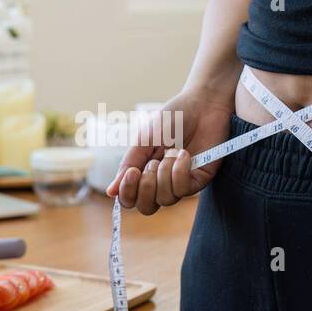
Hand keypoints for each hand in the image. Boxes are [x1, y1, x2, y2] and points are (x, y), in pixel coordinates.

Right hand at [105, 88, 232, 214]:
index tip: (132, 173)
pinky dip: (180, 171)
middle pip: (147, 207)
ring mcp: (182, 181)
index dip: (128, 193)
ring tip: (171, 152)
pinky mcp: (200, 178)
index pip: (131, 199)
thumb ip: (128, 165)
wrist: (201, 103)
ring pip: (166, 199)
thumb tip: (111, 192)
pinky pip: (184, 189)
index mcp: (145, 173)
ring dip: (164, 174)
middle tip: (152, 163)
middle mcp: (162, 182)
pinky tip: (183, 154)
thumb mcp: (144, 140)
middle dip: (146, 187)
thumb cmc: (172, 119)